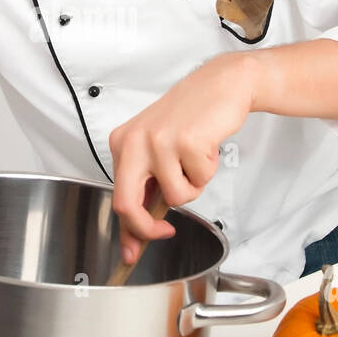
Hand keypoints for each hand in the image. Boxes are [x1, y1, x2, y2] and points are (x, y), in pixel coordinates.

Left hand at [108, 53, 255, 266]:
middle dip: (147, 228)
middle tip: (165, 231)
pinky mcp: (186, 142)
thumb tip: (138, 233)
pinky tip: (206, 147)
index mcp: (122, 143)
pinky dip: (208, 170)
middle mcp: (134, 142)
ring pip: (176, 197)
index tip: (131, 252)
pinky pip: (200, 180)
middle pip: (128, 205)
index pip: (117, 196)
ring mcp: (159, 141)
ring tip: (195, 159)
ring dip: (193, 185)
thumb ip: (146, 185)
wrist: (220, 85)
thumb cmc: (190, 118)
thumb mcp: (157, 147)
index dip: (127, 231)